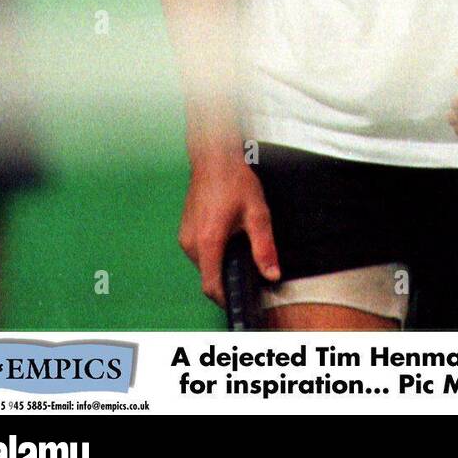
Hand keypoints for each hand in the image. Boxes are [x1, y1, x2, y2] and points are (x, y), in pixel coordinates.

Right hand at [178, 142, 280, 306]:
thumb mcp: (257, 214)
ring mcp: (185, 236)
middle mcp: (191, 243)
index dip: (226, 298)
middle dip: (228, 279)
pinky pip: (199, 253)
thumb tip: (272, 274)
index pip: (211, 286)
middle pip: (208, 277)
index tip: (242, 300)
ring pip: (203, 265)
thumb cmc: (234, 181)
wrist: (214, 158)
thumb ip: (264, 248)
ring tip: (240, 248)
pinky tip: (228, 238)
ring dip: (220, 265)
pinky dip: (213, 253)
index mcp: (208, 241)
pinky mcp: (185, 231)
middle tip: (250, 271)